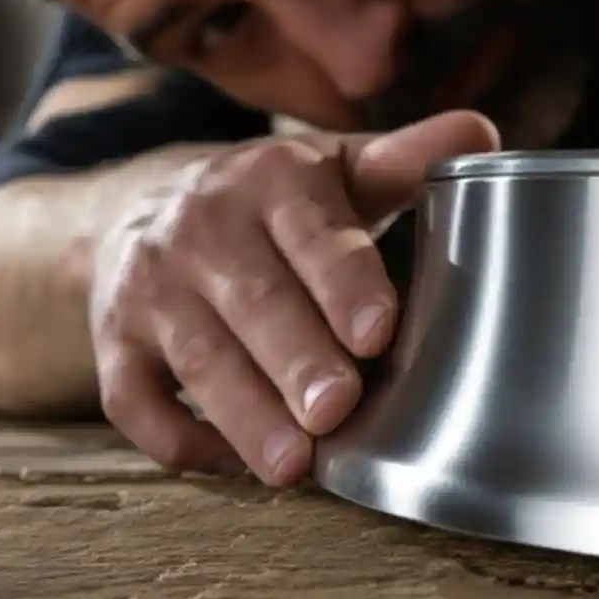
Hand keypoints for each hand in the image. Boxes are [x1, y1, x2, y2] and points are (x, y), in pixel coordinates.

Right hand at [88, 110, 498, 486]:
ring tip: (293, 464)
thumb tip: (483, 134)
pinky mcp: (115, 341)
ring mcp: (151, 287)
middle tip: (337, 408)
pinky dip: (180, 438)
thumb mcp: (336, 168)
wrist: (144, 207)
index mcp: (271, 178)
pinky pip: (135, 398)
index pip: (311, 231)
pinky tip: (234, 464)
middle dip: (295, 359)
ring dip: (244, 413)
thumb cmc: (273, 202)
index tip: (376, 331)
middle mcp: (203, 226)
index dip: (344, 280)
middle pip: (254, 301)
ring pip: (198, 356)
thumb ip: (405, 161)